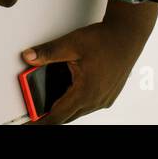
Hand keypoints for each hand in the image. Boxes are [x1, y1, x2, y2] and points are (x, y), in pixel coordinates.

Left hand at [19, 20, 145, 124]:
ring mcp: (105, 99)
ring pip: (79, 111)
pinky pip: (89, 106)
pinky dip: (77, 102)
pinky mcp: (109, 95)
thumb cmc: (105, 39)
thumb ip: (48, 52)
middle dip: (51, 115)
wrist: (128, 34)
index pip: (57, 116)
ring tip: (51, 100)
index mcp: (86, 91)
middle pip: (67, 116)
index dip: (41, 122)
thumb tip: (29, 57)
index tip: (30, 124)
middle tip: (36, 112)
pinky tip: (71, 92)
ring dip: (65, 108)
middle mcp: (97, 100)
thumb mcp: (71, 44)